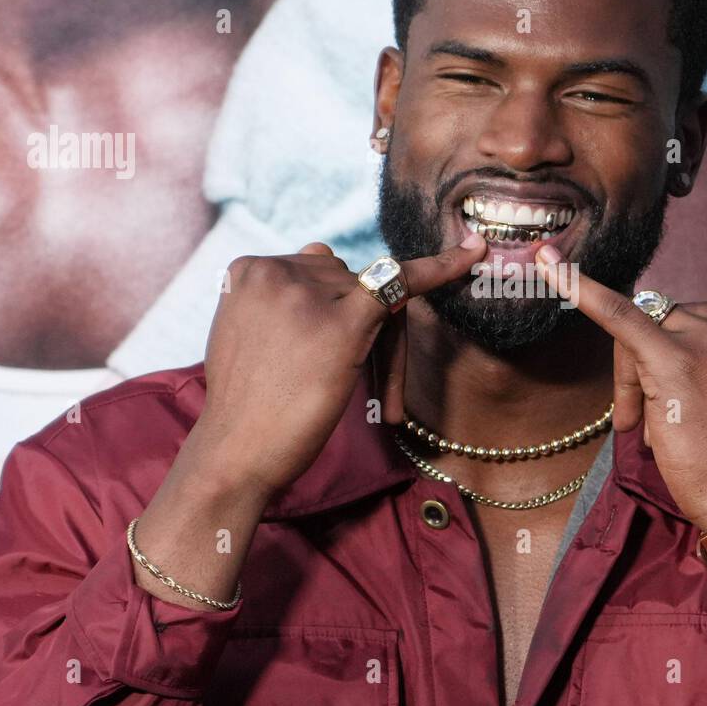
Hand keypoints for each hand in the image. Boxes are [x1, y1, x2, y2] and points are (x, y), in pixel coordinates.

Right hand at [192, 233, 486, 498]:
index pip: (317, 271)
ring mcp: (310, 291)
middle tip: (373, 398)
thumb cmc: (247, 408)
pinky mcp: (345, 320)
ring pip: (376, 296)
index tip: (351, 314)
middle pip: (350, 282)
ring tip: (380, 407)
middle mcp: (279, 268)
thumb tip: (324, 250)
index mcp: (251, 268)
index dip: (337, 305)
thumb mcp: (250, 335)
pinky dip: (442, 268)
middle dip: (363, 329)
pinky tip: (471, 255)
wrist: (235, 454)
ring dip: (386, 347)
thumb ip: (285, 295)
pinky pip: (403, 283)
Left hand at [536, 250, 706, 529]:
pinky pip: (621, 315)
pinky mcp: (675, 360)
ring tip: (652, 429)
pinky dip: (580, 290)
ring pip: (647, 331)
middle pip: (674, 318)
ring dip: (637, 381)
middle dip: (656, 368)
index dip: (690, 349)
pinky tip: (550, 266)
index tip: (693, 387)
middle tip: (659, 425)